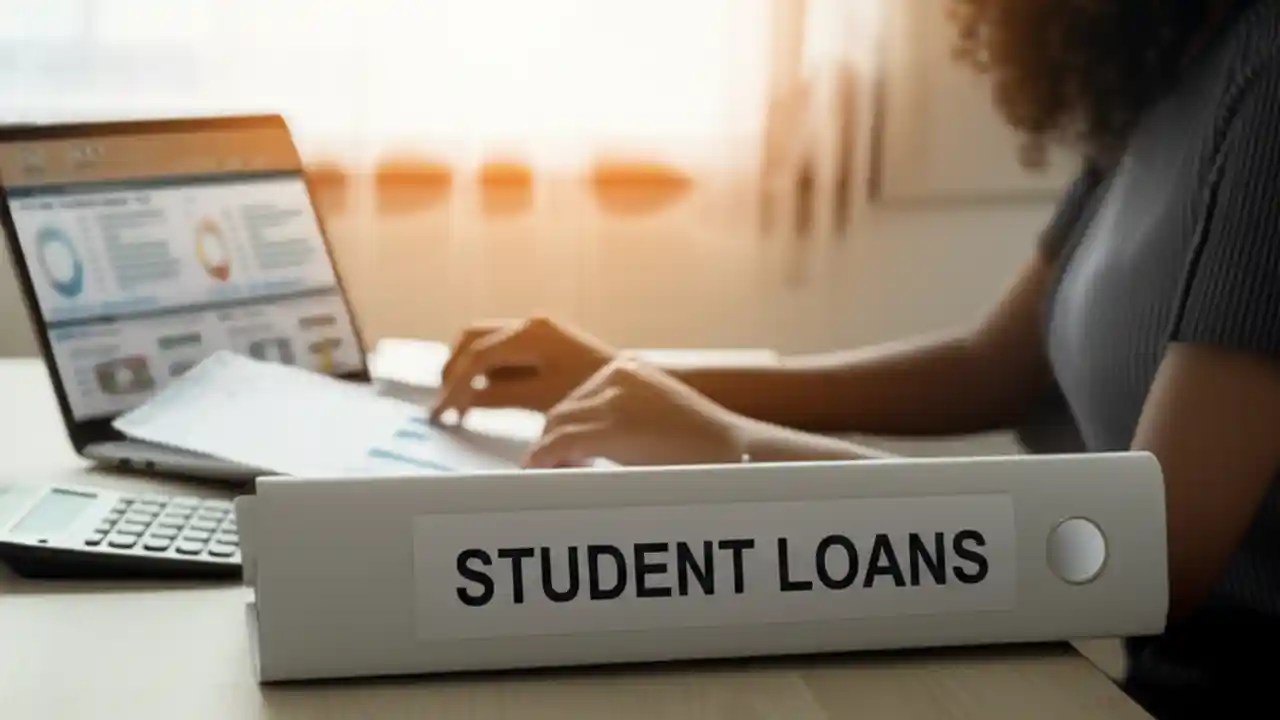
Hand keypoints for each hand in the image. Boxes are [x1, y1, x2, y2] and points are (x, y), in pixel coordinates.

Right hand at [431, 317, 614, 422]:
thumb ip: (499, 397)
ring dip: (468, 370)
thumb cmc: (593, 390)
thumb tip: (462, 399)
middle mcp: (530, 324)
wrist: (630, 382)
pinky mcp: (543, 341)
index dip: (453, 387)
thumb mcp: (542, 399)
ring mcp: (537, 329)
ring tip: (462, 404)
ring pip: (484, 342)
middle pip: (472, 339)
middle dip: (453, 371)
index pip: (476, 357)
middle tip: (443, 404)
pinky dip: (488, 371)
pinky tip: (487, 396)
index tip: (440, 413)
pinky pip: (503, 351)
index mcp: (530, 333)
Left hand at [523, 356, 749, 467]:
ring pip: (556, 426)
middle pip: (562, 411)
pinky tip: (541, 477)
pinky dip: (543, 461)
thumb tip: (573, 449)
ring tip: (551, 481)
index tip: (560, 460)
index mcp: (627, 370)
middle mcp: (618, 376)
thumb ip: (619, 424)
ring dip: (548, 454)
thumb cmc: (702, 452)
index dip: (562, 433)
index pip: (576, 400)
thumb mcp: (655, 421)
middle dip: (551, 444)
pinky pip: (560, 444)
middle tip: (552, 475)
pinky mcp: (613, 428)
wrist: (740, 459)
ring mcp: (615, 400)